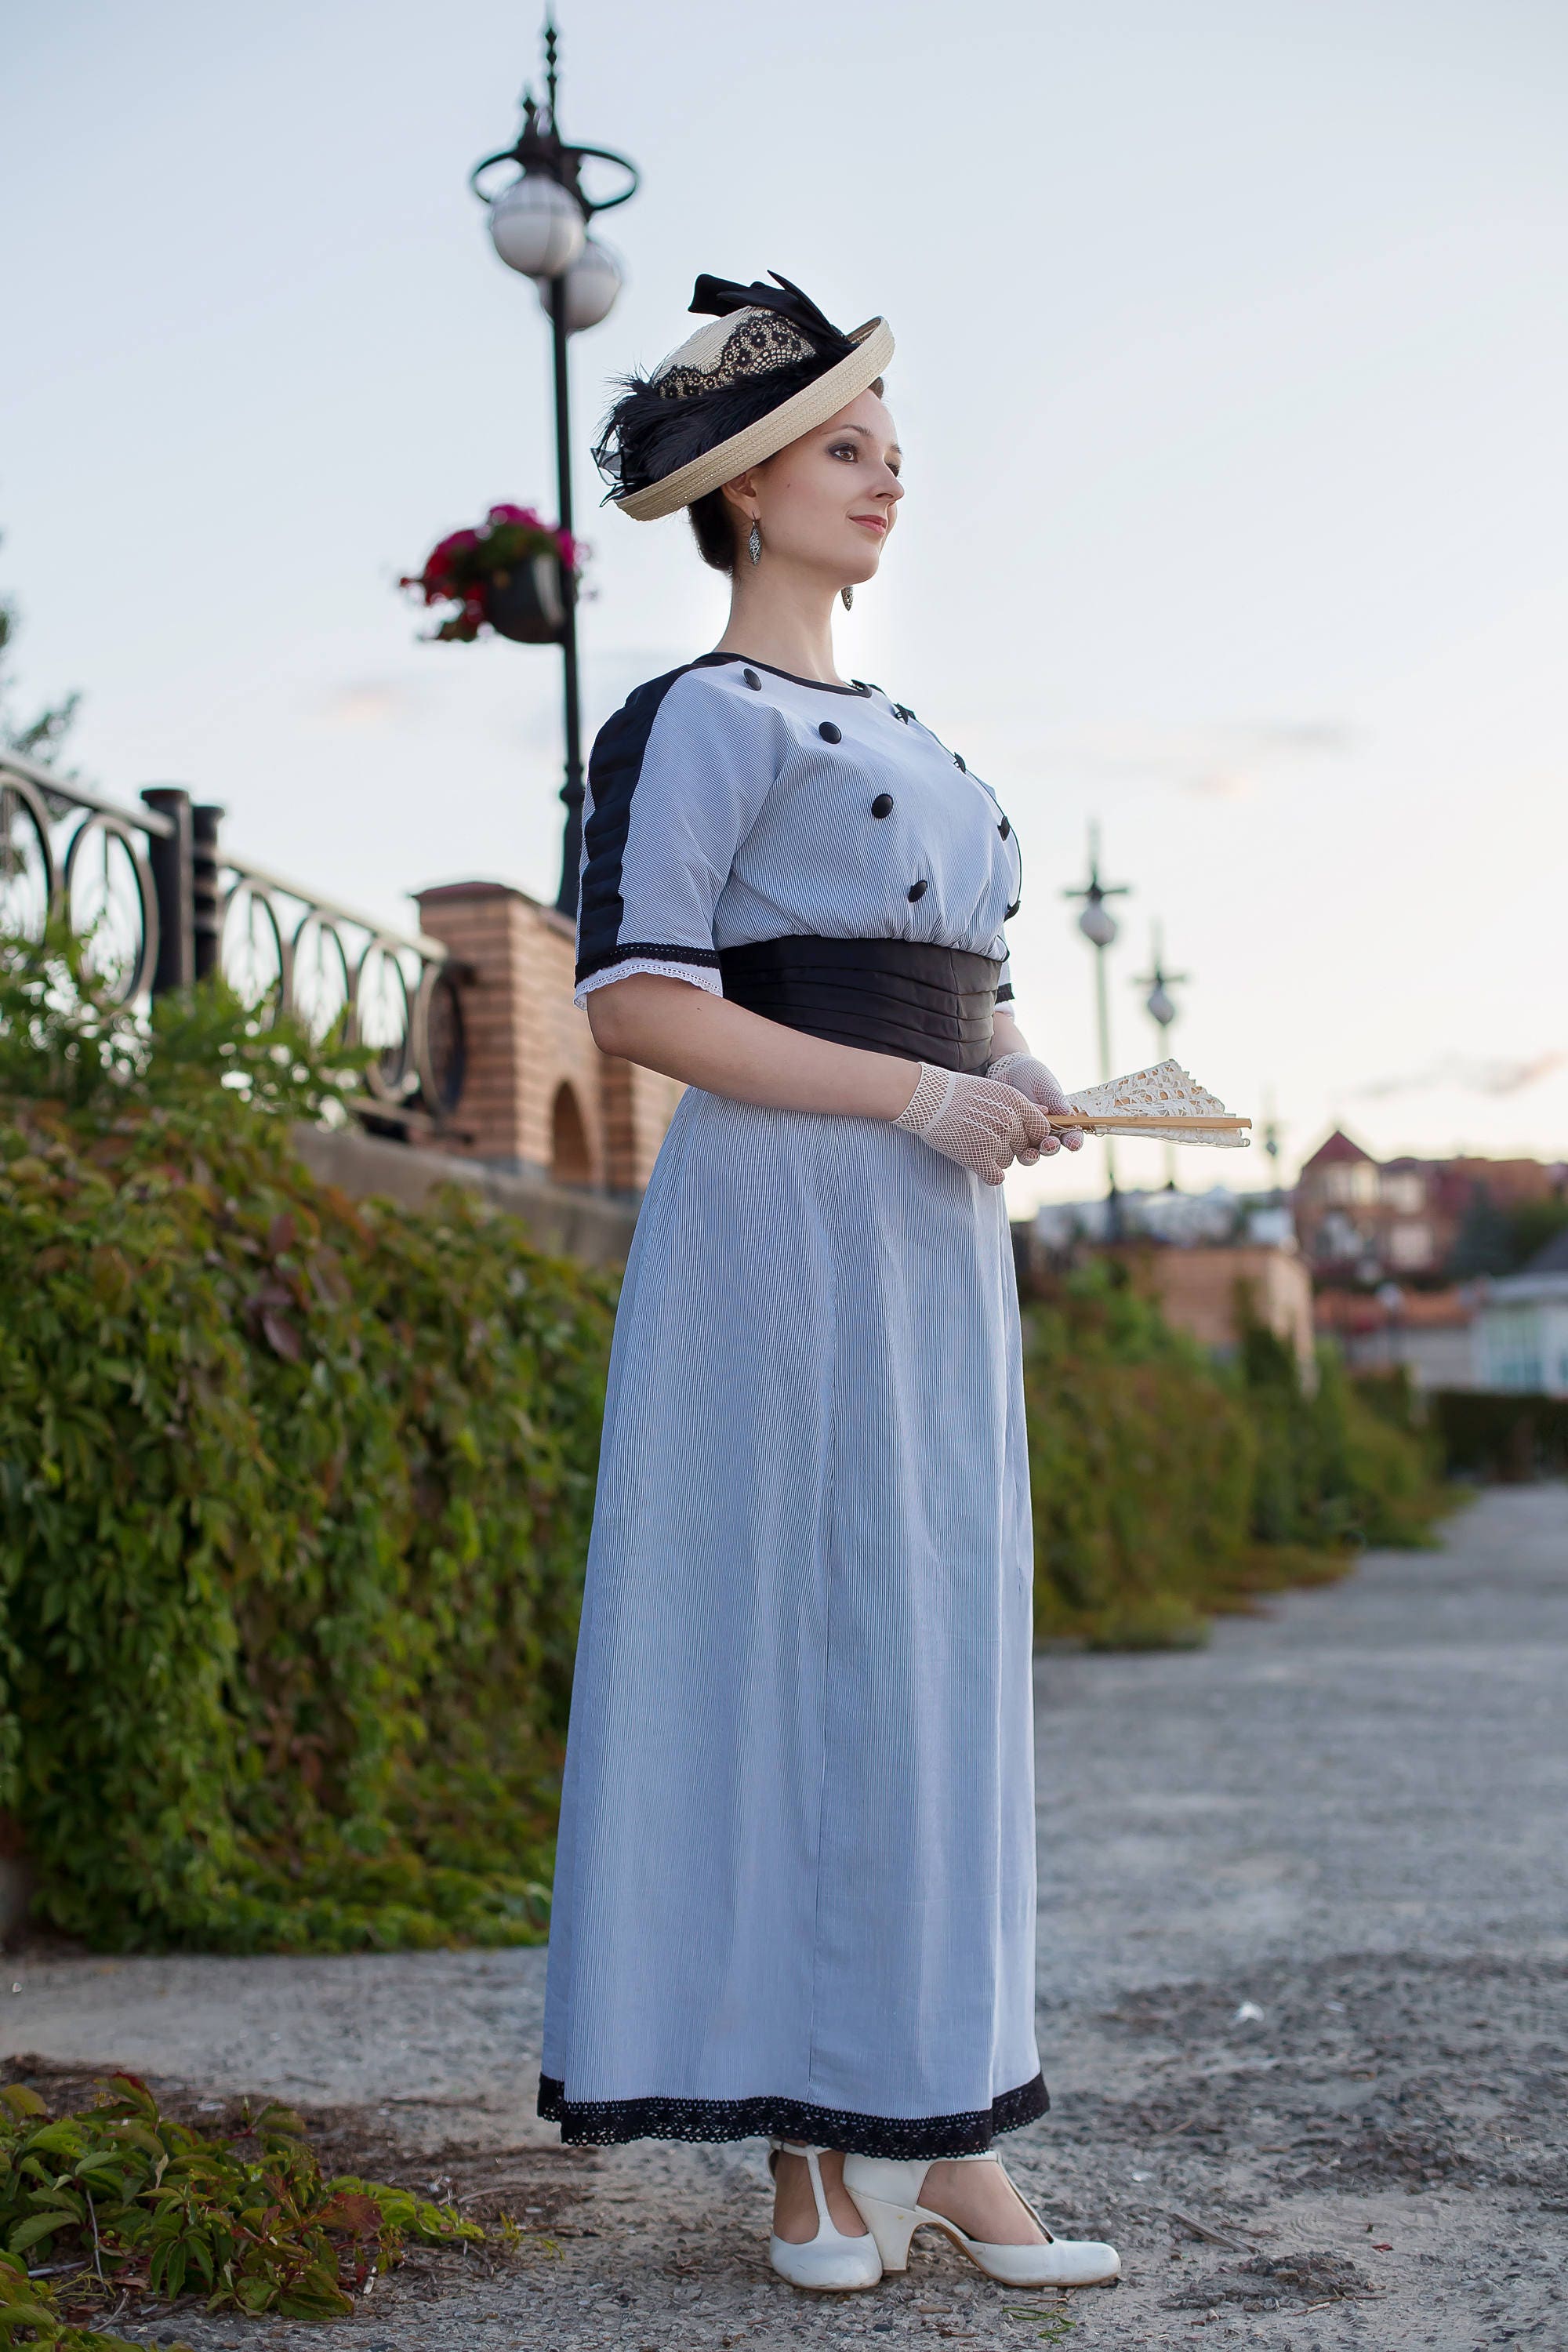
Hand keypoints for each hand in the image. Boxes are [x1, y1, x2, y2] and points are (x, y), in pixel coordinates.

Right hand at [893, 1064, 1050, 1184]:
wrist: (926, 1097)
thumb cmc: (957, 1093)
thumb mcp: (994, 1090)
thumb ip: (1023, 1105)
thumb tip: (1048, 1112)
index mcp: (1016, 1103)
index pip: (1041, 1130)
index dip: (1029, 1135)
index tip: (1014, 1133)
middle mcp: (1009, 1121)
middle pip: (1024, 1148)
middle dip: (1008, 1146)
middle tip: (984, 1135)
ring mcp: (995, 1140)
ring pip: (1008, 1162)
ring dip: (994, 1158)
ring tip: (973, 1141)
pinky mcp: (978, 1158)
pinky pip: (996, 1177)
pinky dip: (987, 1173)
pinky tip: (974, 1160)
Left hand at [984, 1052, 1083, 1151]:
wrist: (1005, 1069)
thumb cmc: (1031, 1076)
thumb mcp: (1046, 1086)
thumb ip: (1056, 1101)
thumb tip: (1069, 1115)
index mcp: (1060, 1119)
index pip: (1071, 1134)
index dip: (1074, 1141)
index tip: (1073, 1143)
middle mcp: (1045, 1131)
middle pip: (1052, 1147)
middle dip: (1052, 1148)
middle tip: (1049, 1144)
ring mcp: (1027, 1136)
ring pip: (1033, 1154)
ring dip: (1033, 1156)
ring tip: (1031, 1153)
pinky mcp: (1009, 1138)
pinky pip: (1012, 1150)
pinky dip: (1012, 1151)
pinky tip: (1009, 1146)